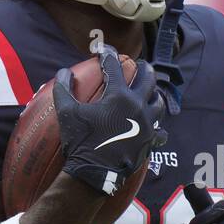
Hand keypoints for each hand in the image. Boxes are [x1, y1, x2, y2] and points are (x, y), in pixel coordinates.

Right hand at [53, 47, 166, 194]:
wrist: (95, 173)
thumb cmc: (81, 141)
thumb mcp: (67, 113)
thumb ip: (64, 89)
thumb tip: (63, 72)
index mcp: (119, 96)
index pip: (115, 66)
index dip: (108, 54)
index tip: (103, 50)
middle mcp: (138, 107)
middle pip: (148, 79)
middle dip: (143, 68)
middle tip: (139, 65)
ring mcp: (147, 125)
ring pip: (159, 103)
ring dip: (154, 94)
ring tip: (150, 92)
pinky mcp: (150, 142)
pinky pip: (160, 131)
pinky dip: (158, 126)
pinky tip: (154, 125)